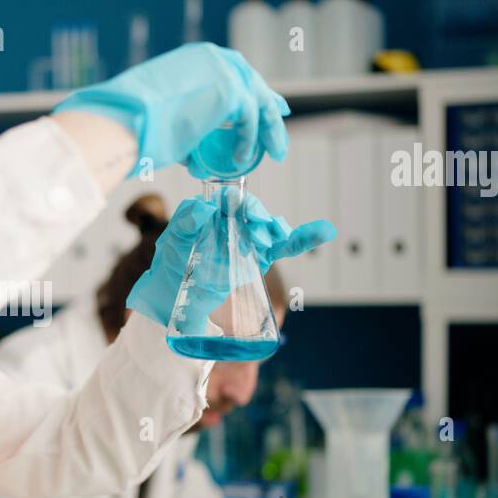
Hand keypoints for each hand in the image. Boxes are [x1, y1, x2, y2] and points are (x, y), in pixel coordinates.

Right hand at [51, 42, 289, 177]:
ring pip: (259, 99)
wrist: (125, 120)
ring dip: (267, 128)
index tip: (266, 105)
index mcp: (196, 59)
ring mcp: (224, 71)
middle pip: (253, 81)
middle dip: (270, 104)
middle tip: (280, 121)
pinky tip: (241, 159)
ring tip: (272, 153)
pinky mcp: (230, 90)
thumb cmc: (132, 123)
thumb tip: (196, 155)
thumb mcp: (167, 114)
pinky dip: (249, 140)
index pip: (236, 71)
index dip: (254, 90)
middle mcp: (213, 58)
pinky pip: (251, 118)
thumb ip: (189, 124)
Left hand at [124, 190, 335, 328]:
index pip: (230, 199)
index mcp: (211, 212)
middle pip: (252, 212)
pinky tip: (324, 231)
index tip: (240, 211)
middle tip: (256, 230)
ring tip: (270, 238)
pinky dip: (302, 238)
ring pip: (269, 227)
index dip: (238, 203)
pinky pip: (283, 246)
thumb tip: (204, 208)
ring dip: (275, 229)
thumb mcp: (173, 243)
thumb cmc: (173, 264)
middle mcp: (232, 221)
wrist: (176, 298)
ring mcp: (247, 239)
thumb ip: (185, 224)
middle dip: (258, 217)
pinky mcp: (258, 258)